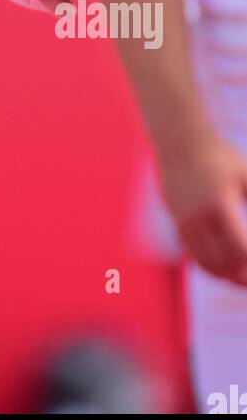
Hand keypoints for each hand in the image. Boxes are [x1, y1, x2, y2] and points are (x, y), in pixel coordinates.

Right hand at [158, 133, 246, 285]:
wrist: (179, 143)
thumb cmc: (219, 157)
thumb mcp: (246, 174)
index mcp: (218, 204)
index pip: (239, 249)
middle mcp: (198, 217)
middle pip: (224, 263)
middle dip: (244, 275)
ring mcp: (185, 223)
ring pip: (208, 265)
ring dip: (229, 276)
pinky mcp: (179, 225)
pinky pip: (196, 258)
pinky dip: (213, 268)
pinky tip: (230, 267)